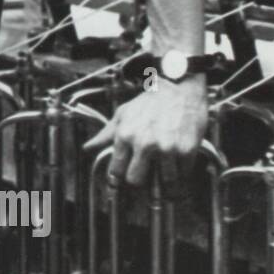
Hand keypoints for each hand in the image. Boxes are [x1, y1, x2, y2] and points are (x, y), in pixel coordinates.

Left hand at [83, 75, 207, 184]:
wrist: (179, 89)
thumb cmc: (149, 102)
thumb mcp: (123, 114)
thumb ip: (106, 135)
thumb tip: (87, 149)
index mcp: (125, 136)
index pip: (116, 171)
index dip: (119, 178)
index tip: (123, 179)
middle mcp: (144, 144)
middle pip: (136, 181)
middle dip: (140, 181)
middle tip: (145, 178)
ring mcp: (166, 149)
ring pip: (164, 183)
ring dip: (166, 183)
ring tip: (166, 177)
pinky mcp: (186, 150)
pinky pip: (183, 174)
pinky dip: (182, 174)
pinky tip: (178, 166)